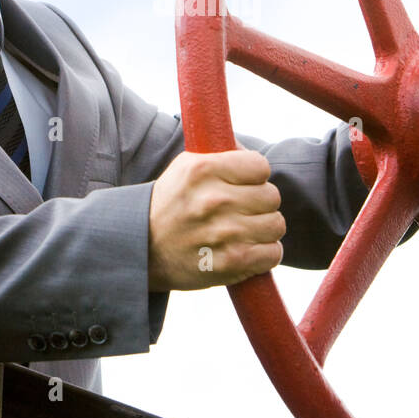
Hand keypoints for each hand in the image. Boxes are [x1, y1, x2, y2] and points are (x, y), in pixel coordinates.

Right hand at [148, 149, 284, 290]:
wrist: (142, 249)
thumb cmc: (171, 204)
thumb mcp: (186, 167)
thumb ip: (223, 155)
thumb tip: (254, 155)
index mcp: (203, 169)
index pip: (260, 166)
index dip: (254, 176)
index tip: (243, 184)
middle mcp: (215, 199)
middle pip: (271, 196)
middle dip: (260, 203)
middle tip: (242, 210)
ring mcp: (224, 233)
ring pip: (276, 225)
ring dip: (264, 229)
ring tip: (244, 230)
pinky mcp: (231, 262)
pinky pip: (273, 253)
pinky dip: (264, 254)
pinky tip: (247, 250)